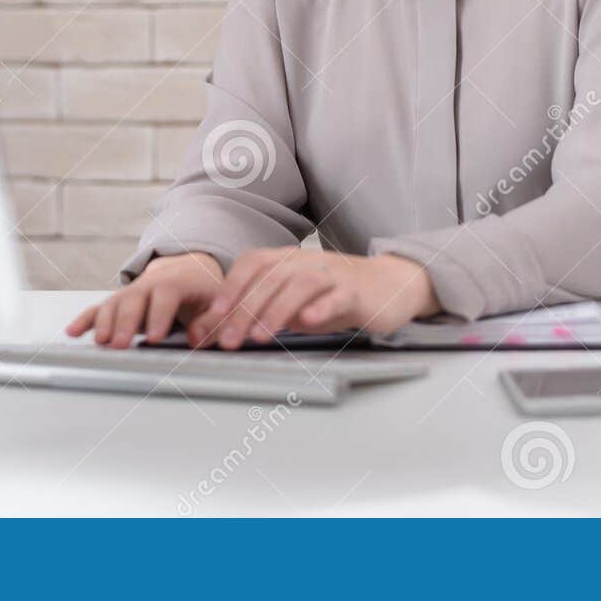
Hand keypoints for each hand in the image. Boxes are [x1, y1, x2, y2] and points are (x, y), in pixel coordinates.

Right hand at [64, 251, 223, 347]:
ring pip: (114, 303)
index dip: (159, 315)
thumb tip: (197, 338)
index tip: (154, 337)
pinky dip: (85, 319)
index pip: (166, 294)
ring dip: (105, 322)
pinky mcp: (119, 301)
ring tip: (101, 343)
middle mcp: (150, 283)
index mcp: (178, 280)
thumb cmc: (206, 291)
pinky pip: (99, 308)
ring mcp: (132, 291)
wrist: (190, 270)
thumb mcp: (219, 303)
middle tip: (121, 345)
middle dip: (126, 322)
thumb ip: (212, 321)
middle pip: (134, 298)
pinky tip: (73, 332)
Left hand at [189, 249, 439, 349]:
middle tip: (227, 341)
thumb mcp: (291, 303)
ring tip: (259, 337)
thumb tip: (213, 332)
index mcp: (287, 260)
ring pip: (299, 285)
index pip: (251, 264)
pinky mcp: (356, 291)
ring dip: (275, 310)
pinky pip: (337, 295)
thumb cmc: (334, 295)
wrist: (389, 285)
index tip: (210, 317)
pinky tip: (309, 321)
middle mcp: (306, 261)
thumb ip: (257, 313)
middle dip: (243, 310)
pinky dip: (321, 307)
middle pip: (269, 279)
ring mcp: (332, 274)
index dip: (228, 288)